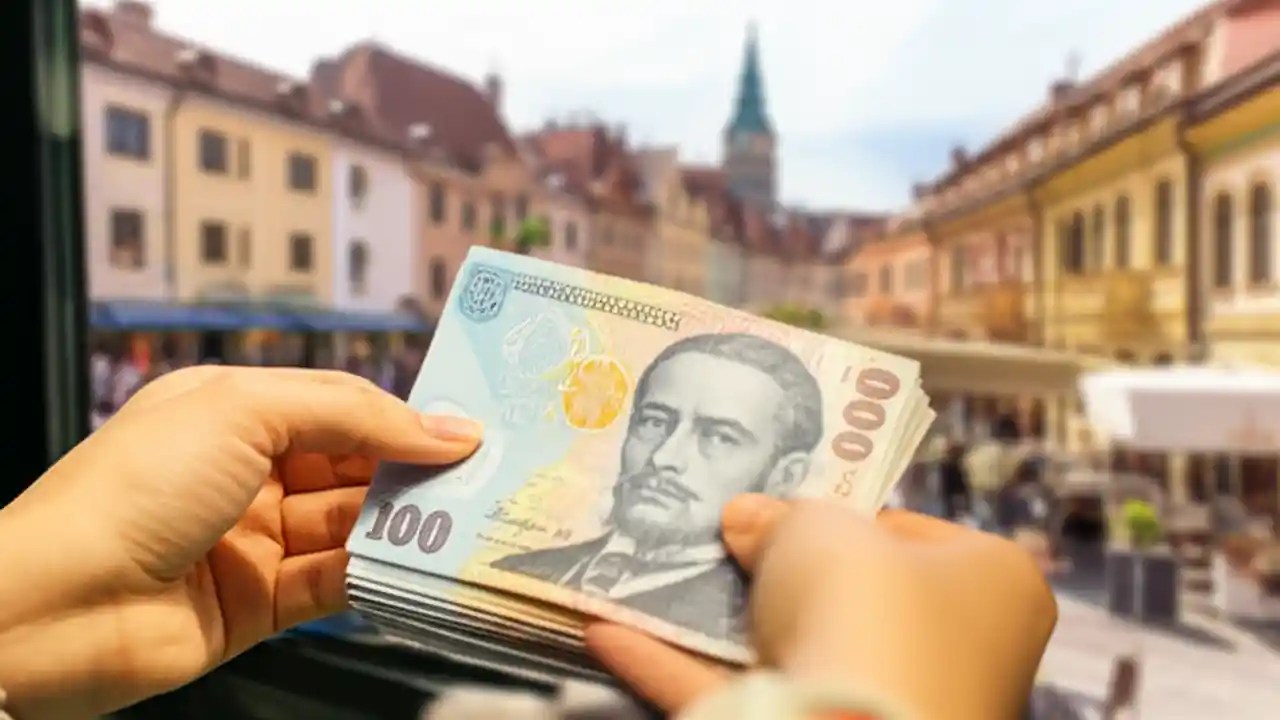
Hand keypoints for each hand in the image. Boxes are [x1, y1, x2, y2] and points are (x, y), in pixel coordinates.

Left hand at [0, 367, 480, 718]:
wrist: (55, 607)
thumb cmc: (133, 487)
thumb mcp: (245, 411)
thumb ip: (352, 414)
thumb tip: (442, 428)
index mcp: (233, 411)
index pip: (339, 407)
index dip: (401, 417)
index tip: (465, 431)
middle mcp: (245, 473)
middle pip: (353, 468)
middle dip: (414, 473)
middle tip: (483, 479)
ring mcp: (253, 540)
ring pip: (352, 527)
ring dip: (406, 525)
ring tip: (467, 524)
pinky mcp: (260, 604)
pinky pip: (336, 584)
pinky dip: (379, 575)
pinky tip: (419, 568)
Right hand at [586, 496, 1057, 719]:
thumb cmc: (867, 613)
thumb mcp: (819, 529)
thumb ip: (779, 517)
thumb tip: (747, 522)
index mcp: (991, 584)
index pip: (912, 531)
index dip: (839, 510)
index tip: (778, 501)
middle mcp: (953, 652)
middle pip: (847, 593)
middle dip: (772, 566)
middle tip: (712, 533)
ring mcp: (883, 705)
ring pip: (788, 650)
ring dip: (716, 622)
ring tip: (651, 575)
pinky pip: (740, 696)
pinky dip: (677, 669)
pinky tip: (610, 634)